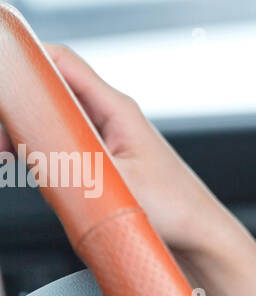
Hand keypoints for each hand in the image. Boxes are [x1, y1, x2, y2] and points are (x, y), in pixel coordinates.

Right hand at [0, 42, 228, 255]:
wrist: (196, 233)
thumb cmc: (171, 208)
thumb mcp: (111, 182)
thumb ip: (69, 157)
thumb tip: (32, 138)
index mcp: (117, 108)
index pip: (62, 62)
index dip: (24, 63)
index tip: (1, 82)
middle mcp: (110, 115)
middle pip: (49, 90)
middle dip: (16, 109)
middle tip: (1, 144)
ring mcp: (104, 135)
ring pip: (49, 118)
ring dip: (22, 131)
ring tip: (6, 157)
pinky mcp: (100, 157)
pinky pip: (57, 141)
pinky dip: (34, 148)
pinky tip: (21, 164)